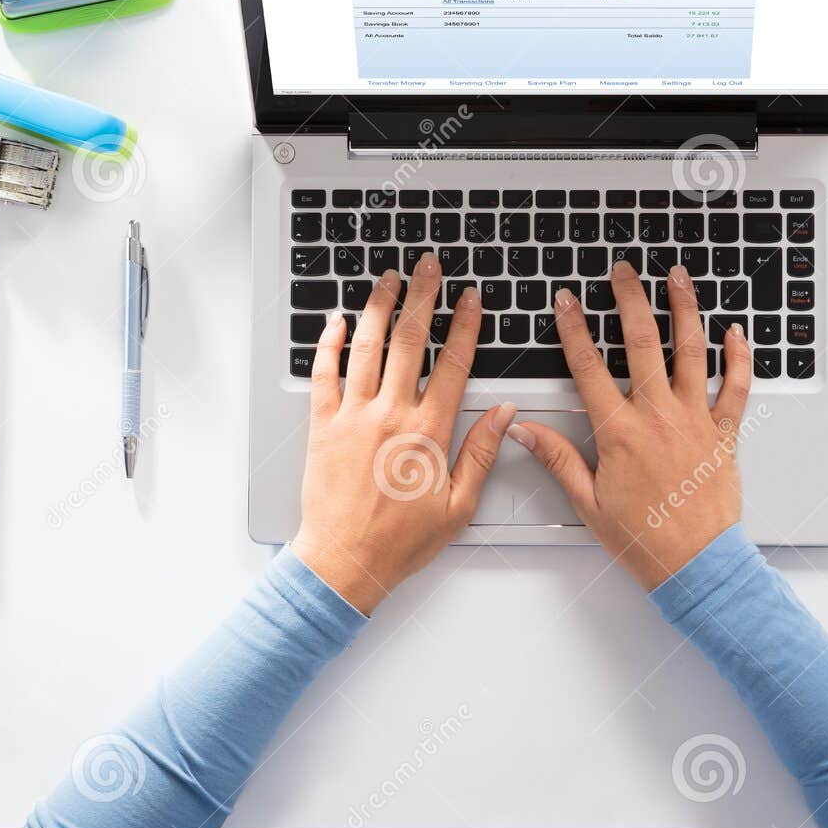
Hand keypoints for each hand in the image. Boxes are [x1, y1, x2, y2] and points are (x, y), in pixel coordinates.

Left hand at [290, 253, 514, 613]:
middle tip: (428, 265)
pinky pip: (324, 373)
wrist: (344, 561)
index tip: (471, 298)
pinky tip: (337, 320)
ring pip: (367, 346)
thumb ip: (481, 453)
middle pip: (409, 340)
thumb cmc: (400, 541)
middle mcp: (390, 415)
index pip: (453, 363)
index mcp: (428, 432)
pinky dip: (330, 342)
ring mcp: (353, 416)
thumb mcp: (459, 506)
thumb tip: (504, 414)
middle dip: (422, 296)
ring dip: (379, 306)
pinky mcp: (323, 425)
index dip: (465, 325)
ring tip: (388, 278)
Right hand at [509, 262, 751, 589]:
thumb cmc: (643, 539)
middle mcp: (658, 416)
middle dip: (630, 299)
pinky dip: (737, 356)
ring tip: (677, 277)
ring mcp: (695, 420)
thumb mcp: (588, 502)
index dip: (574, 329)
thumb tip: (525, 430)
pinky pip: (734, 386)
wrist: (696, 564)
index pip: (589, 367)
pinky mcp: (723, 433)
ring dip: (684, 309)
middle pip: (642, 343)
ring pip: (690, 351)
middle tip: (623, 271)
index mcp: (619, 432)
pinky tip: (735, 332)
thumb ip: (558, 458)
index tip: (566, 301)